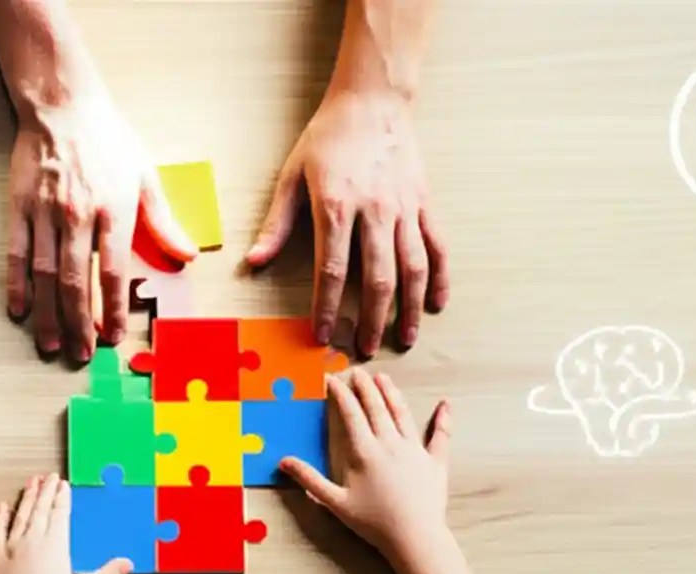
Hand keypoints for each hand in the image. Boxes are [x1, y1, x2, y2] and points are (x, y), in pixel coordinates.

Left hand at [0, 473, 129, 573]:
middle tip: (48, 476)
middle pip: (40, 510)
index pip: (60, 514)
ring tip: (30, 483)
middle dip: (45, 491)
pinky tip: (2, 508)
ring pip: (20, 517)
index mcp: (55, 546)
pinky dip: (0, 519)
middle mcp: (32, 542)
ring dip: (26, 498)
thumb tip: (128, 563)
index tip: (63, 484)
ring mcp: (11, 550)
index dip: (62, 497)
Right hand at [5, 93, 196, 361]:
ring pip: (44, 275)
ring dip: (47, 314)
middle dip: (78, 323)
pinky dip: (16, 285)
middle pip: (76, 282)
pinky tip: (18, 310)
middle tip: (81, 354)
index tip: (113, 336)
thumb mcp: (144, 176)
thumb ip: (163, 221)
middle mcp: (77, 215)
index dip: (112, 308)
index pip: (113, 272)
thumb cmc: (108, 140)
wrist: (62, 106)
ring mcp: (44, 212)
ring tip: (50, 344)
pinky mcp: (19, 207)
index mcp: (113, 210)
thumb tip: (187, 256)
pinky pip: (16, 254)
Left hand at [247, 90, 449, 355]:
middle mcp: (375, 212)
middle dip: (371, 320)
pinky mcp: (425, 203)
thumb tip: (254, 261)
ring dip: (409, 308)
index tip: (323, 335)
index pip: (332, 271)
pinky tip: (435, 304)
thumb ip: (276, 223)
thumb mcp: (291, 176)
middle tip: (365, 349)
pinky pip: (437, 246)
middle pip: (377, 278)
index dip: (328, 308)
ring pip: (413, 269)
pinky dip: (440, 278)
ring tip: (403, 337)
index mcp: (336, 207)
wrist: (372, 102)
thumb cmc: (327, 139)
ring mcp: (404, 209)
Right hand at [280, 369, 450, 556]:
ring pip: (402, 414)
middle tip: (357, 371)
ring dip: (392, 394)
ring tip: (384, 378)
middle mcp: (390, 444)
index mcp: (365, 451)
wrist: (415, 537)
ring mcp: (415, 450)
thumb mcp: (335, 502)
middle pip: (376, 407)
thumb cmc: (374, 522)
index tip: (332, 379)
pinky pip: (441, 436)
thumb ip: (310, 480)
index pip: (351, 414)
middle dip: (365, 387)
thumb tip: (284, 461)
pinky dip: (443, 419)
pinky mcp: (435, 462)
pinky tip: (445, 405)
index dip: (340, 394)